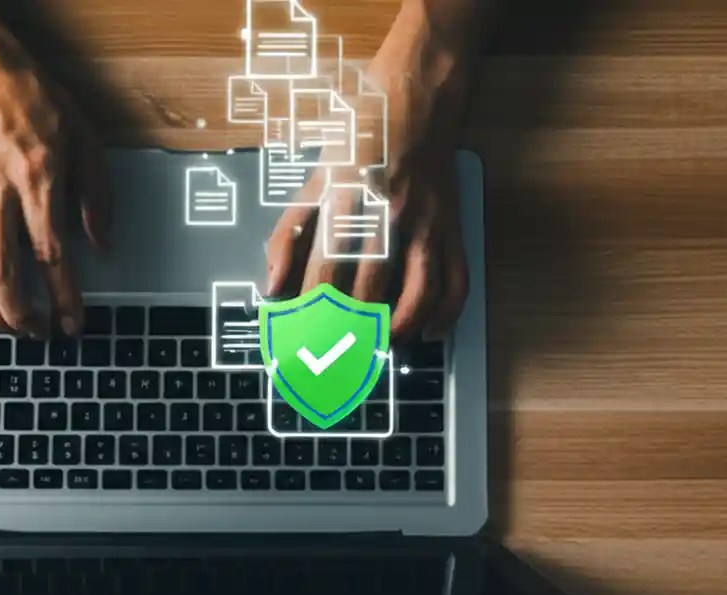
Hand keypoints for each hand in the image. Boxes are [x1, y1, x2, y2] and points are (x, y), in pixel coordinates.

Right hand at [0, 8, 109, 335]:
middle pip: (2, 271)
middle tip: (38, 333)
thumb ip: (97, 196)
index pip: (51, 255)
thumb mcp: (86, 141)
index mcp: (37, 182)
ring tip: (9, 326)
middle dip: (19, 313)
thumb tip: (102, 244)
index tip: (73, 323)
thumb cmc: (36, 104)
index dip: (64, 296)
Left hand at [265, 2, 475, 340]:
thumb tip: (270, 287)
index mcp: (346, 202)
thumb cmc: (358, 135)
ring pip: (418, 296)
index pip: (322, 276)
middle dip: (348, 335)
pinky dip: (443, 316)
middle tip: (333, 364)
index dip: (308, 317)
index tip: (297, 346)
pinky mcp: (452, 227)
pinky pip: (455, 281)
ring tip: (375, 350)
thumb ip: (287, 234)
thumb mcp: (312, 177)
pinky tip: (424, 334)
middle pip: (368, 293)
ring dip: (395, 332)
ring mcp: (426, 224)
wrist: (416, 97)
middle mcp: (388, 216)